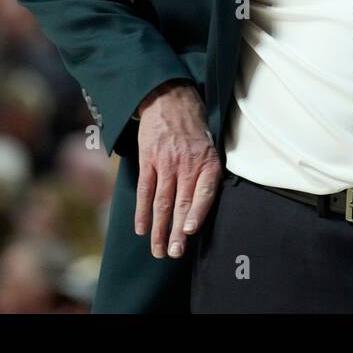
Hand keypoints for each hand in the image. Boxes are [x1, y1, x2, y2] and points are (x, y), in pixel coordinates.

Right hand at [133, 81, 221, 259]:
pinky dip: (142, 212)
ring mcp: (165, 162)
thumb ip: (208, 175)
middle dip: (176, 232)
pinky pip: (145, 190)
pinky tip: (141, 229)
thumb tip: (204, 208)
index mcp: (207, 162)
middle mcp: (187, 164)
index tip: (188, 231)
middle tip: (174, 253)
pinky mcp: (148, 160)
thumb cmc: (194, 128)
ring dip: (158, 229)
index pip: (204, 192)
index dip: (196, 213)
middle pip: (181, 203)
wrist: (170, 99)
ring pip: (161, 201)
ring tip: (158, 251)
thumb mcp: (211, 147)